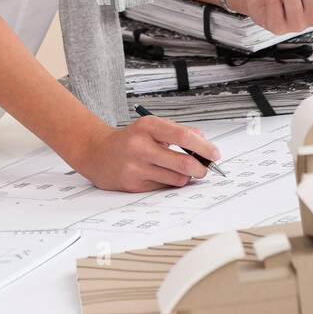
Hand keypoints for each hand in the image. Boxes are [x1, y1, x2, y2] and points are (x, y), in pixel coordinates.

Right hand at [72, 115, 220, 192]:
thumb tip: (203, 140)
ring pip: (177, 178)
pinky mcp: (134, 185)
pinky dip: (171, 183)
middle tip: (206, 169)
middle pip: (183, 162)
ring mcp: (136, 167)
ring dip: (186, 177)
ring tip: (183, 170)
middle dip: (201, 168)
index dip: (204, 146)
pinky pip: (164, 187)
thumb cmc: (130, 139)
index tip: (215, 153)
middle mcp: (141, 146)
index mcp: (148, 126)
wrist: (97, 152)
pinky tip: (164, 175)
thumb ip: (178, 130)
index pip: (183, 136)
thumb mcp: (151, 126)